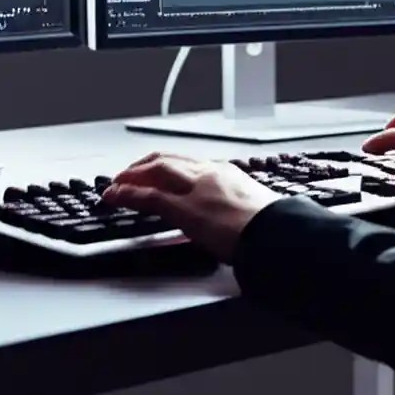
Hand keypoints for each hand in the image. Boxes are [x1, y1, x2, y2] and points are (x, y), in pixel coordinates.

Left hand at [102, 153, 284, 261]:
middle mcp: (209, 174)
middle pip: (167, 160)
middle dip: (144, 165)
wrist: (280, 234)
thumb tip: (234, 216)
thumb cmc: (274, 227)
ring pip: (155, 172)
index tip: (157, 171)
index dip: (167, 166)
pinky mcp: (186, 210)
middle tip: (128, 173)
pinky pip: (149, 196)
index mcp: (228, 173)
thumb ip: (237, 205)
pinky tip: (114, 196)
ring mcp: (196, 190)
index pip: (189, 163)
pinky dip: (127, 194)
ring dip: (131, 176)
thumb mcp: (255, 207)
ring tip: (116, 184)